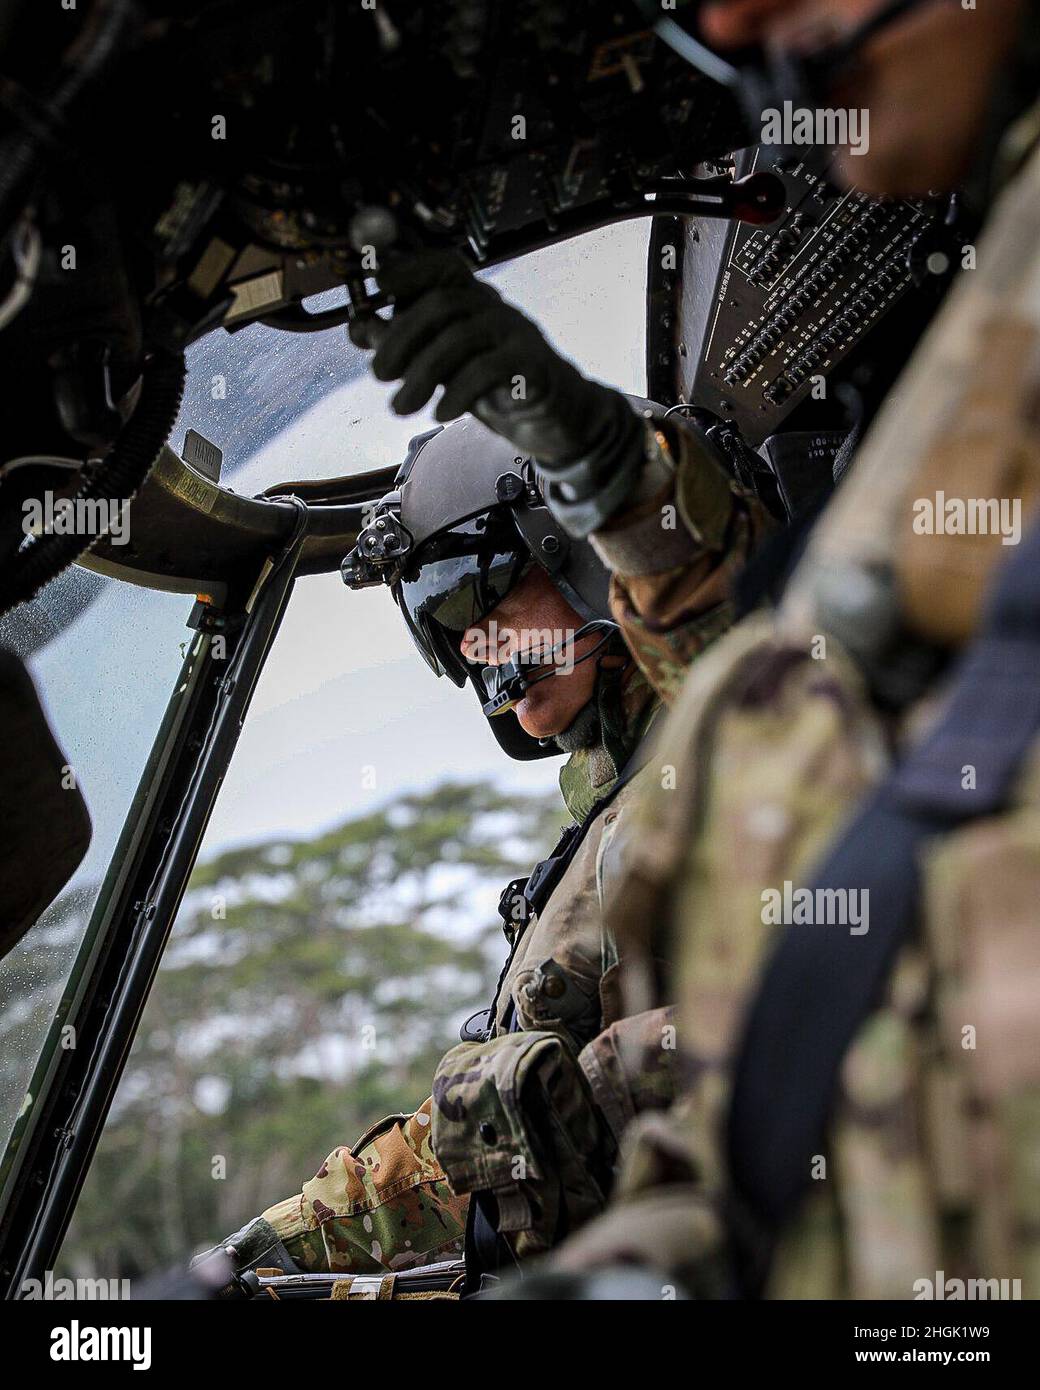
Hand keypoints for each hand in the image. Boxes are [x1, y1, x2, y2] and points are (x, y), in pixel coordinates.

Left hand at [348, 250, 622, 464]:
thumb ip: (405, 345)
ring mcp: (515, 333)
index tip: (378, 285)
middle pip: (442, 303)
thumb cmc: (494, 385)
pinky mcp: (532, 365)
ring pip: (460, 337)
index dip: (408, 268)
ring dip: (421, 373)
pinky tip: (441, 412)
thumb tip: (360, 327)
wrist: (553, 416)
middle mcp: (493, 308)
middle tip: (379, 374)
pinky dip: (457, 391)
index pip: (441, 266)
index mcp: (471, 300)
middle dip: (401, 338)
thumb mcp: (442, 364)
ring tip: (400, 406)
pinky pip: (489, 369)